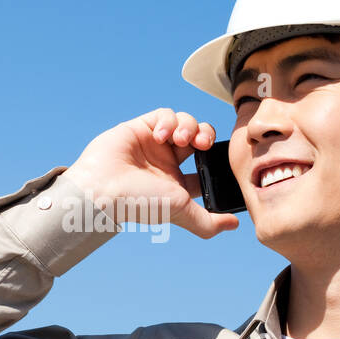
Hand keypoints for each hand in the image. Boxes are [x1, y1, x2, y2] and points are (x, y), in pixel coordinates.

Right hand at [62, 109, 240, 238]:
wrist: (105, 188)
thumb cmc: (140, 203)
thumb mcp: (181, 212)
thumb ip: (208, 221)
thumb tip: (234, 224)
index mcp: (177, 181)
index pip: (205, 165)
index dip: (215, 160)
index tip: (217, 162)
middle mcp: (167, 161)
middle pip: (200, 138)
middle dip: (206, 136)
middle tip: (203, 144)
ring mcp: (154, 143)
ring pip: (186, 122)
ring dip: (189, 126)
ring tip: (180, 139)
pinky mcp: (142, 127)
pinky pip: (164, 114)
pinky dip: (169, 121)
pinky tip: (160, 135)